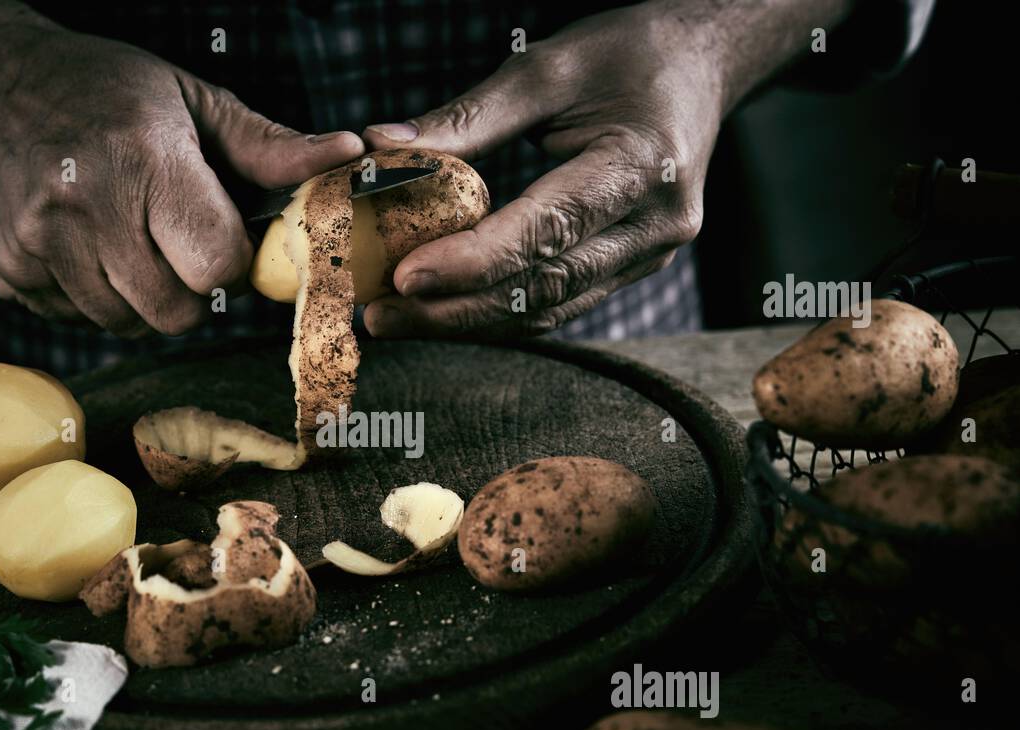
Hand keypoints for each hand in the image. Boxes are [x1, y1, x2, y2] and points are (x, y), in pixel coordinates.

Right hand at [0, 19, 361, 335]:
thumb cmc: (99, 87)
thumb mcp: (189, 100)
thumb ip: (268, 146)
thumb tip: (348, 155)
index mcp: (144, 161)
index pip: (217, 265)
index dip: (231, 261)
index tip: (219, 236)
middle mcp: (85, 208)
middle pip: (176, 311)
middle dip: (190, 288)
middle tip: (175, 241)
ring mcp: (38, 245)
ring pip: (127, 325)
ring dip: (143, 297)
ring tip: (130, 237)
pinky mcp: (7, 271)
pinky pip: (78, 320)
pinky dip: (94, 296)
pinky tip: (86, 245)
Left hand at [361, 0, 846, 337]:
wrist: (703, 66)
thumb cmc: (629, 54)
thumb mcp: (547, 68)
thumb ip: (467, 119)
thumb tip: (381, 150)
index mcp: (643, 164)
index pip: (547, 230)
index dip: (473, 261)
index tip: (405, 277)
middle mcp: (657, 224)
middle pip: (544, 288)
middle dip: (455, 309)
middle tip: (381, 315)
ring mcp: (652, 253)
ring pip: (549, 310)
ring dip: (469, 322)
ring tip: (398, 319)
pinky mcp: (636, 267)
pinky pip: (560, 303)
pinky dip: (499, 311)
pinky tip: (444, 310)